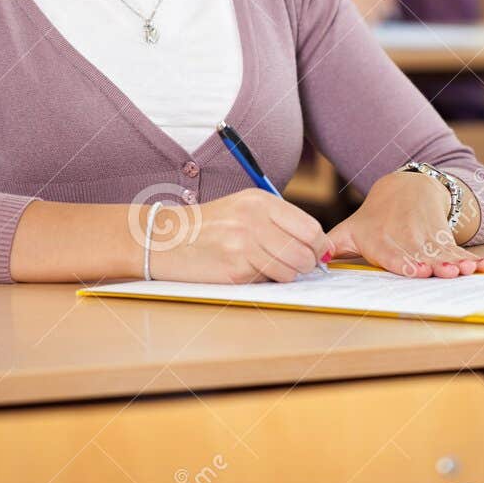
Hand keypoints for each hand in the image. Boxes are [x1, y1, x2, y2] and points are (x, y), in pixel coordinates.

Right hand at [148, 189, 334, 283]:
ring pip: (292, 269)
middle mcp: (254, 219)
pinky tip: (250, 273)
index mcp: (260, 201)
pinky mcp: (234, 268)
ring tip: (271, 270)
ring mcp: (244, 243)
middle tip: (298, 267)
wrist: (165, 239)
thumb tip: (316, 246)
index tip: (315, 254)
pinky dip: (266, 281)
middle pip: (306, 249)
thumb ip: (277, 221)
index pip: (310, 226)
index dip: (318, 245)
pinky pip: (268, 280)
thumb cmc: (208, 227)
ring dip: (288, 275)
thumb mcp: (243, 209)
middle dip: (308, 263)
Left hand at [327, 170, 483, 277]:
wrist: (407, 188)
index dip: (405, 263)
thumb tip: (311, 258)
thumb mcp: (351, 229)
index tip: (416, 270)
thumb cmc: (374, 218)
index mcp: (383, 242)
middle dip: (435, 265)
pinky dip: (473, 258)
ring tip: (466, 270)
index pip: (394, 256)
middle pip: (423, 256)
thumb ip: (331, 246)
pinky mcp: (445, 239)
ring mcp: (428, 240)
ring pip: (443, 253)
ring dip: (457, 262)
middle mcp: (408, 241)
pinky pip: (459, 250)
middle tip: (446, 273)